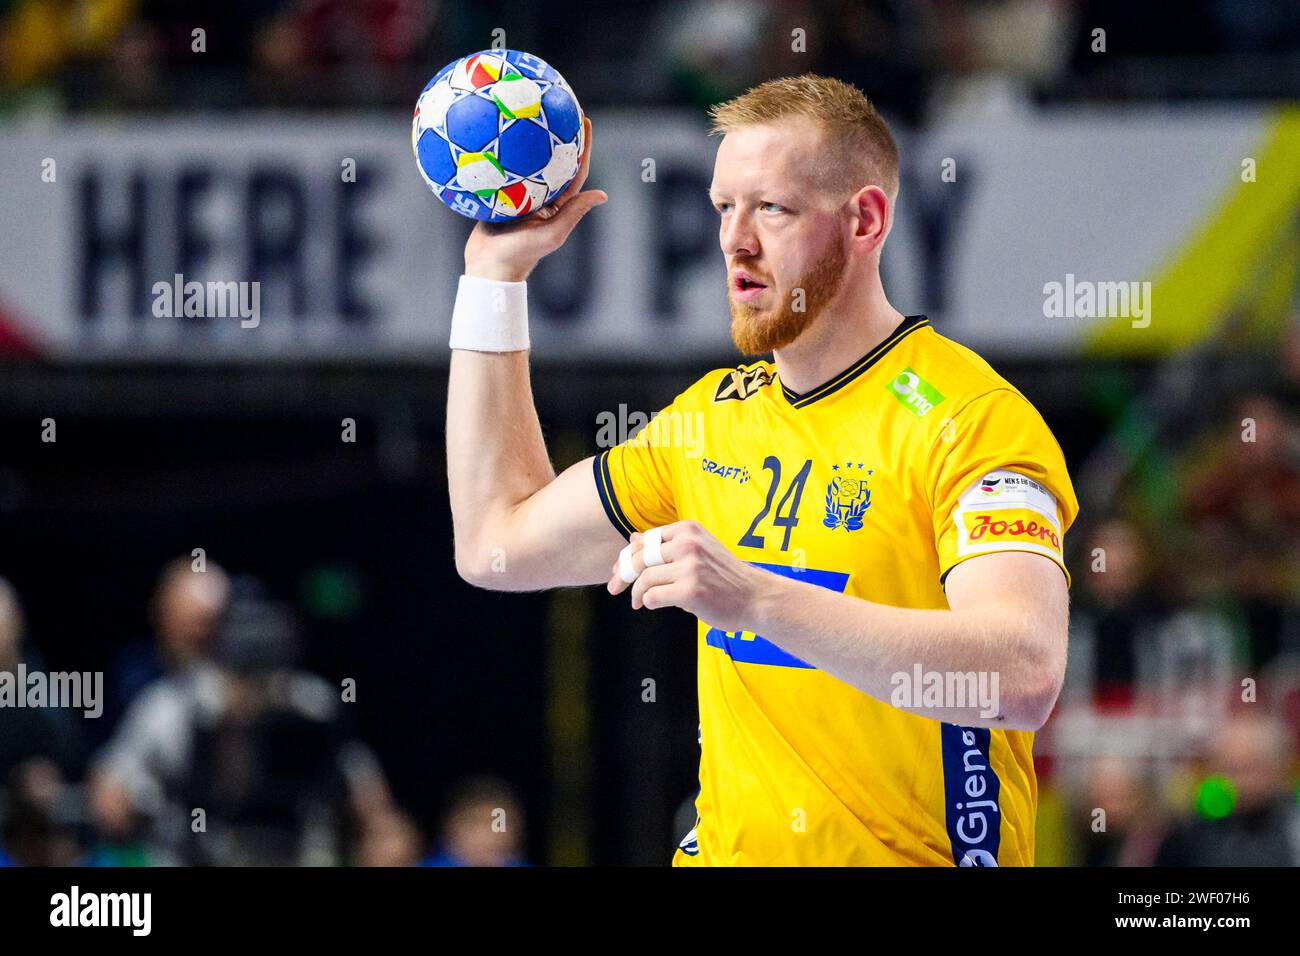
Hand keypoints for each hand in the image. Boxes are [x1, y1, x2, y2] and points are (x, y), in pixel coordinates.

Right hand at [463, 115, 606, 281]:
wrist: (487, 265)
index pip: (575, 169)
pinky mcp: (498, 195)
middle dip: (556, 134)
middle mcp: (540, 197)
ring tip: (526, 112)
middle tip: (556, 106)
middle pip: (552, 160)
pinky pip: (502, 169)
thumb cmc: (521, 254)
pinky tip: (495, 135)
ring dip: (528, 139)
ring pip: (526, 162)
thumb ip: (573, 214)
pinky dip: (502, 154)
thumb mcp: (551, 234)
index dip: (582, 146)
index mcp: (557, 204)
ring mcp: (518, 195)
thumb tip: (603, 195)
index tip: (584, 120)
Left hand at [606, 520, 764, 632]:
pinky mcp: (691, 590)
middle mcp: (688, 544)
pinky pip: (653, 596)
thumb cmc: (725, 576)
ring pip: (645, 578)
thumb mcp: (697, 550)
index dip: (626, 556)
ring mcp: (690, 567)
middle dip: (622, 574)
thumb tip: (632, 538)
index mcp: (688, 529)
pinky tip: (653, 605)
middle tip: (615, 588)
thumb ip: (666, 545)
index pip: (645, 540)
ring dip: (637, 593)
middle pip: (640, 558)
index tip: (617, 571)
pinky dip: (649, 602)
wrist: (756, 597)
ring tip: (639, 602)